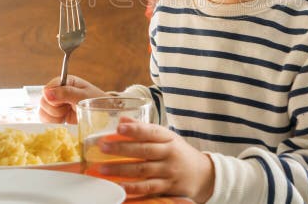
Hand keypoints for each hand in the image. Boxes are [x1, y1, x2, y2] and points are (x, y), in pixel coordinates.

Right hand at [38, 75, 105, 123]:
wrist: (102, 116)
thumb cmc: (95, 102)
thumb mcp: (83, 96)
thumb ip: (66, 93)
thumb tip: (46, 92)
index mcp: (65, 82)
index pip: (47, 88)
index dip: (53, 98)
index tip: (65, 102)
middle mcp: (58, 91)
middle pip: (43, 101)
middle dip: (56, 109)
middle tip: (69, 108)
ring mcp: (55, 103)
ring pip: (42, 111)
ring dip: (55, 116)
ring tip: (67, 114)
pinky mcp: (54, 114)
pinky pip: (44, 119)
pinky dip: (53, 122)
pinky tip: (63, 120)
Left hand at [98, 116, 214, 201]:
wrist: (204, 175)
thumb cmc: (179, 153)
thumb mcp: (167, 138)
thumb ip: (144, 129)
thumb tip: (122, 119)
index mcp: (169, 138)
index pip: (151, 131)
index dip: (135, 129)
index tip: (119, 127)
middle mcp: (170, 153)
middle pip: (144, 150)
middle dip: (121, 149)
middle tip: (103, 147)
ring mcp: (169, 171)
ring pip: (143, 170)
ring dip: (121, 170)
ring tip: (103, 168)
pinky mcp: (168, 187)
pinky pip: (148, 188)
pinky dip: (134, 188)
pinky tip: (120, 187)